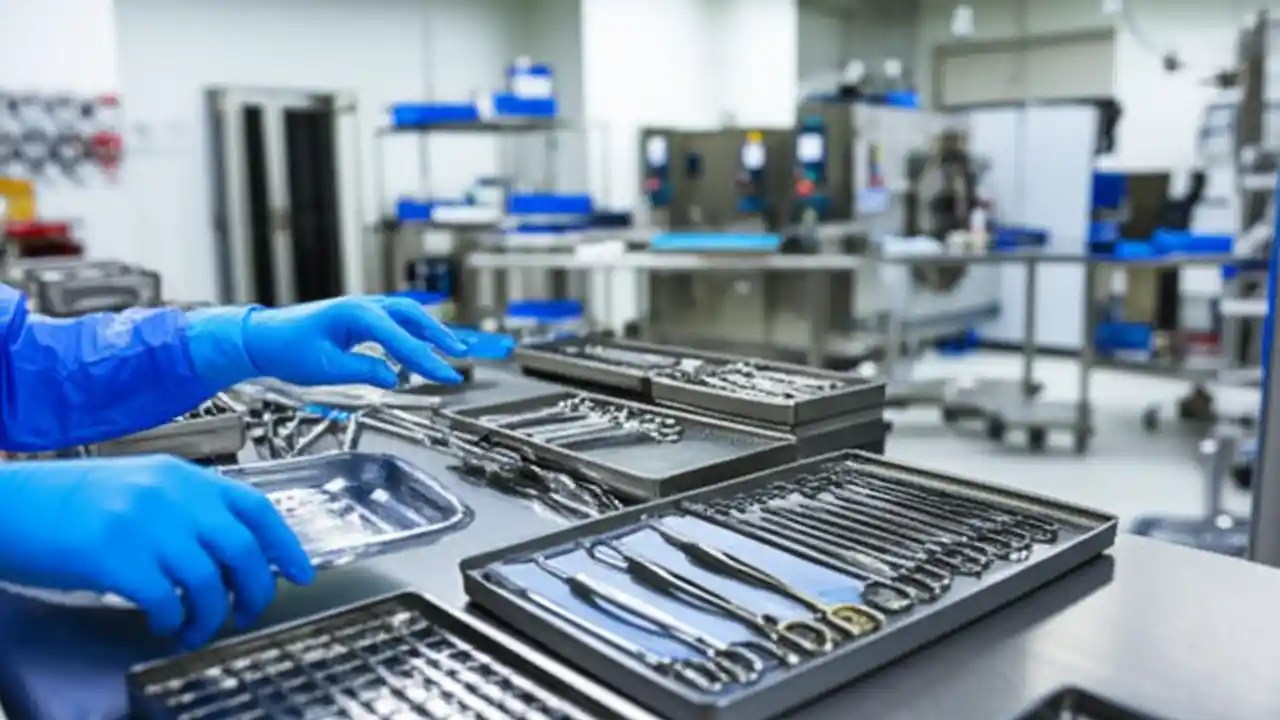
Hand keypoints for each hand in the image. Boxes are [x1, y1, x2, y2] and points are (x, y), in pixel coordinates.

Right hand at [0, 455, 312, 648]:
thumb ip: (187, 508)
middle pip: (241, 549)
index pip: (255, 508)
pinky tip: (163, 625)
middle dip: (255, 589)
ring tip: (198, 628)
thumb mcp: (141, 487)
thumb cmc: (73, 501)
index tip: (302, 572)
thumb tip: (232, 552)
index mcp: (183, 476)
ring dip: (210, 615)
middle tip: (249, 612)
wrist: (12, 504)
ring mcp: (144, 524)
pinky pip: (165, 599)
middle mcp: (172, 495)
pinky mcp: (115, 557)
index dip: (285, 544)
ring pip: (207, 580)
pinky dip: (173, 620)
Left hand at [244, 296, 467, 386]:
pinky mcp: (357, 319)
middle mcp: (361, 307)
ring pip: (404, 316)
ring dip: (429, 332)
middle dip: (438, 336)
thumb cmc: (286, 348)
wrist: (261, 337)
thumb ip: (363, 371)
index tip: (445, 373)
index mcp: (355, 315)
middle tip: (459, 354)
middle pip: (411, 316)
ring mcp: (360, 310)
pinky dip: (411, 334)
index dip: (426, 358)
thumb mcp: (324, 368)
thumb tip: (392, 377)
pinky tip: (419, 348)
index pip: (400, 338)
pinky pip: (392, 322)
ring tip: (451, 349)